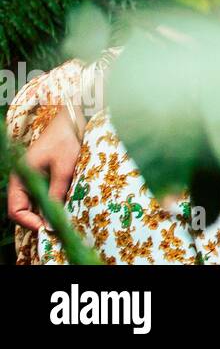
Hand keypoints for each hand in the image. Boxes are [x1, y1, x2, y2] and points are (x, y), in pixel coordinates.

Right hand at [7, 108, 80, 231]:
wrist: (74, 119)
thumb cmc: (66, 140)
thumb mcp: (63, 169)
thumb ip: (56, 194)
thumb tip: (49, 223)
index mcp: (20, 178)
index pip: (16, 210)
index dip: (29, 223)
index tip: (46, 229)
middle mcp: (23, 180)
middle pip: (25, 209)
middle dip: (39, 220)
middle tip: (58, 227)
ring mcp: (33, 178)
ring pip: (36, 204)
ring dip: (48, 211)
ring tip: (64, 217)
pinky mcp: (45, 176)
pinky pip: (45, 194)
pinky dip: (54, 201)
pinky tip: (67, 203)